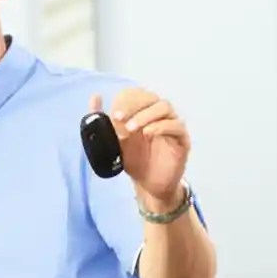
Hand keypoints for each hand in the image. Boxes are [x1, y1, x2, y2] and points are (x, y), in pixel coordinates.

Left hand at [92, 89, 190, 209]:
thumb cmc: (133, 159)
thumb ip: (102, 120)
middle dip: (133, 105)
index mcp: (142, 112)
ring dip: (145, 115)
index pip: (138, 94)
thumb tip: (94, 98)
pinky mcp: (182, 139)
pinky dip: (161, 126)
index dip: (126, 100)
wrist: (147, 184)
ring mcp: (172, 125)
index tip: (114, 115)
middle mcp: (158, 115)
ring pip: (165, 107)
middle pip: (151, 97)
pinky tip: (148, 133)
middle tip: (119, 119)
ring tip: (131, 129)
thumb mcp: (113, 140)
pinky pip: (176, 125)